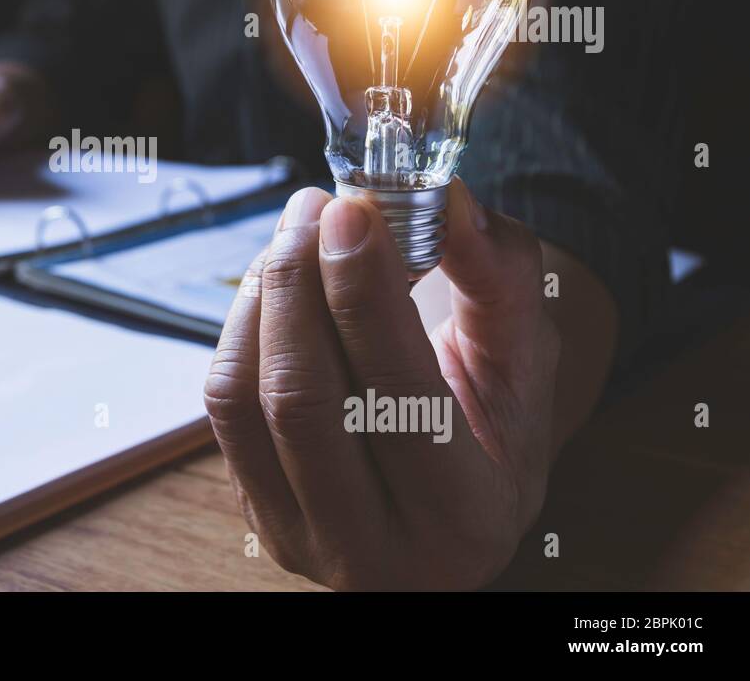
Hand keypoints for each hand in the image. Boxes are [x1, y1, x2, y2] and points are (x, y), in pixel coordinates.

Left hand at [204, 179, 559, 589]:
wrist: (451, 499)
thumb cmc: (495, 421)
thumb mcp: (526, 359)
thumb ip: (499, 278)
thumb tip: (453, 199)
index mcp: (462, 518)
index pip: (398, 398)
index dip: (365, 296)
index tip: (353, 212)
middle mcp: (374, 548)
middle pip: (304, 400)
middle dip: (300, 286)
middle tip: (314, 208)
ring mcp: (301, 536)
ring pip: (246, 401)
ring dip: (263, 298)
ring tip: (295, 232)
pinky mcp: (256, 509)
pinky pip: (223, 408)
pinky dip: (241, 328)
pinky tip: (273, 281)